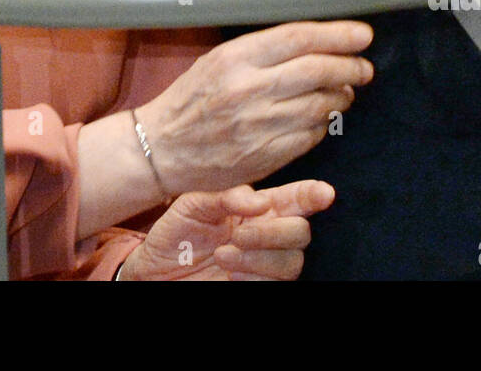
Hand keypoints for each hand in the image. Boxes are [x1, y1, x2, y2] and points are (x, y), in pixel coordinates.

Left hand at [119, 180, 334, 280]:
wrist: (155, 271)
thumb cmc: (176, 233)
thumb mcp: (192, 204)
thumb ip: (226, 196)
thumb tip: (259, 201)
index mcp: (255, 209)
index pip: (293, 199)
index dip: (312, 195)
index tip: (325, 193)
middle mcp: (266, 236)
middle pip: (300, 232)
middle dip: (274, 232)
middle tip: (239, 235)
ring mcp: (263, 265)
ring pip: (291, 262)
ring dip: (260, 257)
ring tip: (224, 255)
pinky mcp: (257, 287)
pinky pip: (275, 286)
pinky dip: (254, 277)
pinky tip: (229, 273)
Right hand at [135, 21, 371, 192]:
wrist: (162, 149)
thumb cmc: (191, 99)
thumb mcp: (218, 60)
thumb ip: (263, 51)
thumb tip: (314, 43)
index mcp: (235, 58)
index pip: (299, 38)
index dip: (337, 35)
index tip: (362, 35)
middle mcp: (249, 90)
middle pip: (318, 70)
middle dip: (351, 66)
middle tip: (365, 66)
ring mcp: (259, 126)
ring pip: (321, 105)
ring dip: (342, 95)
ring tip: (345, 90)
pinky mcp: (267, 156)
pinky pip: (311, 135)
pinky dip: (324, 122)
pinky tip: (322, 115)